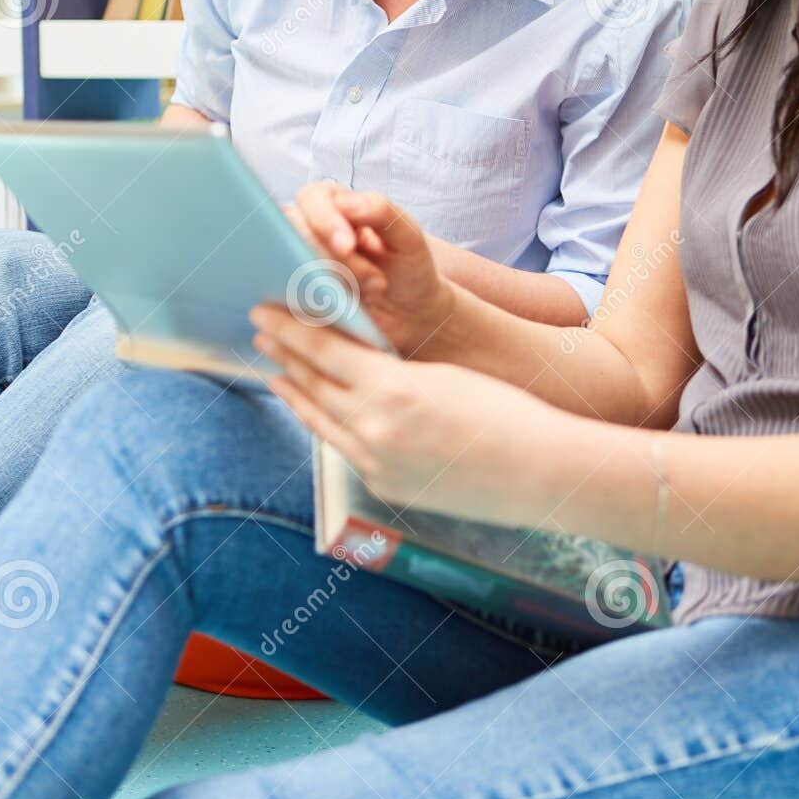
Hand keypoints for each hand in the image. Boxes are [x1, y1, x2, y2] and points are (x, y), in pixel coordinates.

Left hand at [248, 305, 564, 527]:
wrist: (538, 470)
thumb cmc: (502, 410)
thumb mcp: (441, 374)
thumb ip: (390, 372)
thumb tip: (354, 364)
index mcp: (391, 390)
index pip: (325, 351)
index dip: (291, 329)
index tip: (265, 310)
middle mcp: (374, 430)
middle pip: (314, 385)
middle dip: (286, 355)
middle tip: (261, 331)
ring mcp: (377, 465)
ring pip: (322, 421)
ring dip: (297, 393)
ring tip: (275, 372)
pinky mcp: (387, 488)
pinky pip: (345, 450)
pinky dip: (327, 426)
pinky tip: (319, 413)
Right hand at [283, 182, 454, 356]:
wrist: (410, 314)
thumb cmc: (408, 268)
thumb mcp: (407, 235)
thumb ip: (381, 211)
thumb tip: (345, 202)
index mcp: (335, 204)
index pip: (312, 198)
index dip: (324, 221)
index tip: (347, 246)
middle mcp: (310, 230)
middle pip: (293, 232)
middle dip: (332, 259)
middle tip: (372, 282)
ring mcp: (298, 264)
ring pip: (287, 266)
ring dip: (326, 284)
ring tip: (368, 297)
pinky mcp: (295, 297)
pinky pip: (286, 299)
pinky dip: (314, 306)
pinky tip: (345, 311)